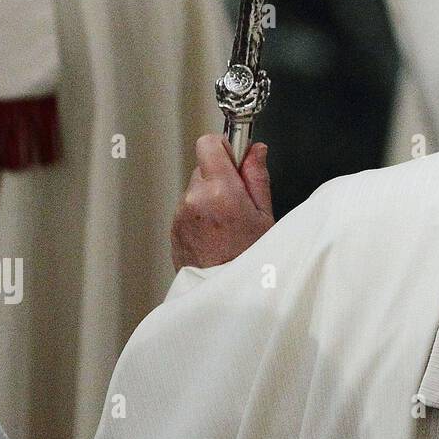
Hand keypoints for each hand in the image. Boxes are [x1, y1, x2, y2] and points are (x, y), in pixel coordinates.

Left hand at [171, 135, 274, 269]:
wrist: (225, 295)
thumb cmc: (248, 259)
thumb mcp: (265, 215)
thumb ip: (257, 176)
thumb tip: (256, 151)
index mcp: (220, 192)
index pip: (209, 144)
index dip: (224, 147)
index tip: (237, 157)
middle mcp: (194, 199)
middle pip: (205, 167)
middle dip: (221, 176)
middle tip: (239, 199)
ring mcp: (180, 215)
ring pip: (196, 189)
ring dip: (210, 197)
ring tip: (228, 222)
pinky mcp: (174, 228)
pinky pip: (189, 208)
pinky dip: (201, 214)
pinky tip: (216, 233)